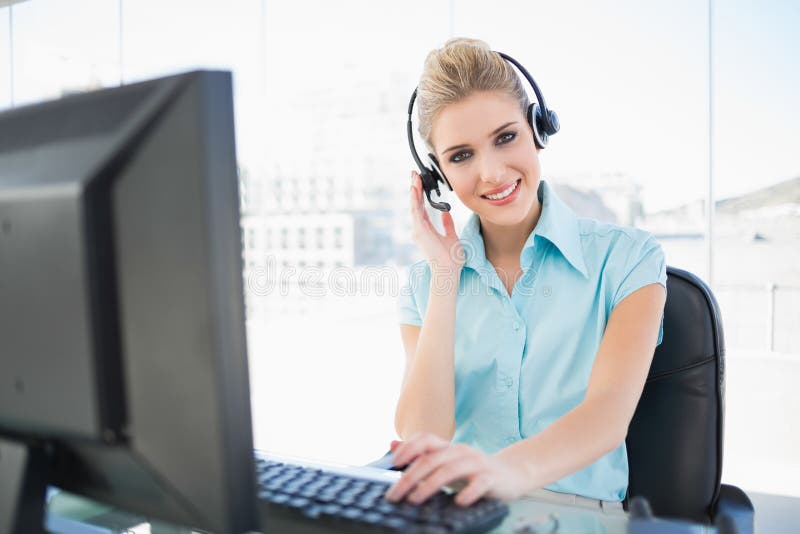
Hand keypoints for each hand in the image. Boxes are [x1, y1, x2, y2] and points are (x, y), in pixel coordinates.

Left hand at [384, 433, 528, 506]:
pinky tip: (458, 502)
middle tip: (395, 494)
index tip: (392, 463)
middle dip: (410, 476)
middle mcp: (460, 451)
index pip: (424, 439)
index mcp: (448, 447)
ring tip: (416, 499)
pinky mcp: (492, 477)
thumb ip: (420, 454)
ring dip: (430, 485)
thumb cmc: (473, 470)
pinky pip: (480, 483)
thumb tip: (392, 445)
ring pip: (450, 470)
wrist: (512, 473)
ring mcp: (477, 463)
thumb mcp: (445, 461)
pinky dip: (468, 492)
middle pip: (432, 459)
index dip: (407, 448)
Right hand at [409, 171, 464, 275]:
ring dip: (414, 191)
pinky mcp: (420, 232)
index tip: (420, 182)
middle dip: (415, 188)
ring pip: (414, 206)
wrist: (449, 271)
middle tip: (415, 174)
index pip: (421, 208)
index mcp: (427, 229)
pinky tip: (415, 189)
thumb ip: (447, 224)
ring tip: (414, 177)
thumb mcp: (451, 236)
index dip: (420, 194)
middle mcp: (420, 229)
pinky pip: (416, 212)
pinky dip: (415, 200)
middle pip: (416, 204)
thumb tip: (446, 213)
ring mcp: (418, 230)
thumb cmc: (451, 259)